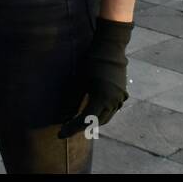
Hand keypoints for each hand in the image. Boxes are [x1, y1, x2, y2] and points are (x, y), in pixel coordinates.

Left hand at [59, 19, 131, 138]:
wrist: (110, 47)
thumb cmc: (92, 62)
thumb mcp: (79, 81)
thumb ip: (73, 100)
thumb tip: (64, 115)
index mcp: (101, 99)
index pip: (84, 121)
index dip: (71, 128)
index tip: (60, 134)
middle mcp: (113, 102)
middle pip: (96, 122)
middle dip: (82, 127)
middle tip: (67, 128)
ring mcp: (119, 98)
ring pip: (105, 117)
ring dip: (93, 121)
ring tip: (78, 121)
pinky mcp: (122, 93)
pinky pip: (112, 110)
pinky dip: (101, 113)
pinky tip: (93, 111)